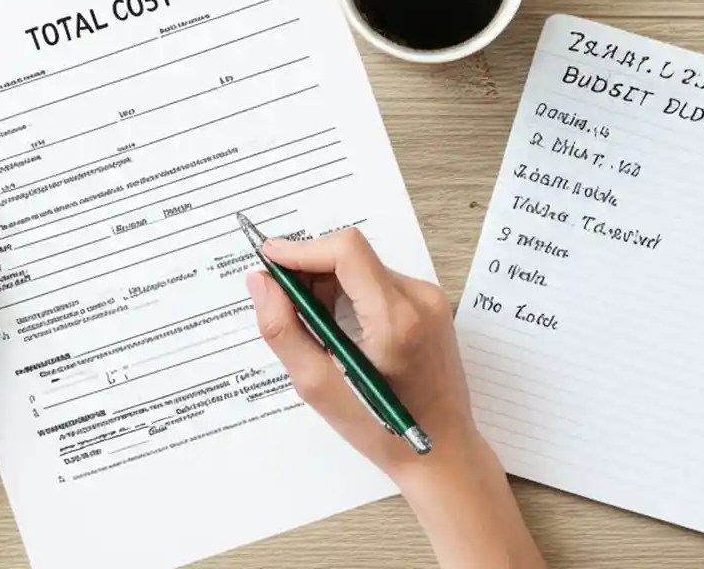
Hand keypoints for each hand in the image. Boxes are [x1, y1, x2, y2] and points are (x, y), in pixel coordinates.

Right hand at [244, 228, 473, 479]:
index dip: (301, 249)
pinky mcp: (432, 306)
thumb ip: (283, 330)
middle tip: (283, 303)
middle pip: (353, 255)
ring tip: (314, 326)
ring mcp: (431, 300)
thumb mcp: (318, 386)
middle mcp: (420, 299)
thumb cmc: (382, 430)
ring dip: (330, 283)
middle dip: (311, 269)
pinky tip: (341, 329)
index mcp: (395, 319)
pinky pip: (381, 282)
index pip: (346, 252)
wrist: (443, 452)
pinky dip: (352, 293)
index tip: (268, 260)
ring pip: (365, 267)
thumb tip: (260, 282)